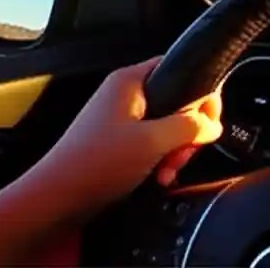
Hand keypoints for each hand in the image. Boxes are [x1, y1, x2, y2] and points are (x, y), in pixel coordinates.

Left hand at [0, 57, 222, 267]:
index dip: (202, 96)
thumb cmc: (96, 163)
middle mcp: (127, 94)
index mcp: (131, 80)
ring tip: (167, 169)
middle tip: (184, 153)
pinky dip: (162, 159)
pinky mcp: (120, 141)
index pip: (182, 70)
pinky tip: (159, 176)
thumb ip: (190, 127)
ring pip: (169, 126)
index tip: (207, 123)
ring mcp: (123, 118)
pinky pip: (155, 143)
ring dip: (176, 150)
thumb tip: (213, 123)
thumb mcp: (153, 141)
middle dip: (188, 132)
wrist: (56, 198)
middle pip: (179, 102)